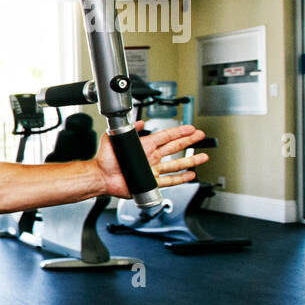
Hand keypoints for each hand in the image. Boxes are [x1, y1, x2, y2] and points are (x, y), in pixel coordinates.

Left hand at [94, 121, 210, 198]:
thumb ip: (127, 129)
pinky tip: (190, 175)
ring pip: (176, 165)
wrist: (101, 177)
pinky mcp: (151, 182)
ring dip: (190, 160)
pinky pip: (170, 180)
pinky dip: (181, 178)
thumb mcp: (114, 138)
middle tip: (200, 136)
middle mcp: (150, 157)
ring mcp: (152, 170)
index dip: (179, 132)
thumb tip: (138, 122)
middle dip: (189, 141)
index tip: (190, 128)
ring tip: (203, 156)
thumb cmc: (105, 160)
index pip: (166, 136)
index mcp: (144, 146)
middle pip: (175, 148)